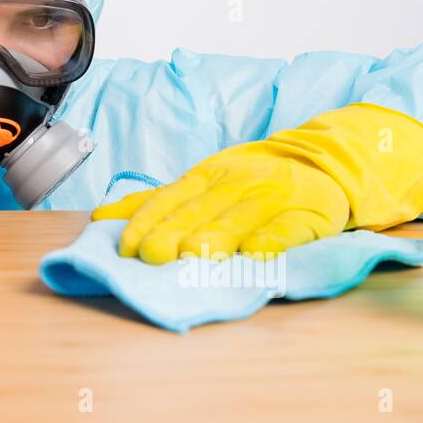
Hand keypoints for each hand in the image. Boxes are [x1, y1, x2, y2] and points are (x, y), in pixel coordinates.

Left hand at [92, 103, 422, 264]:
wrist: (320, 164)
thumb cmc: (249, 182)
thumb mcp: (200, 183)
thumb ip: (155, 202)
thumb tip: (102, 219)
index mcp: (206, 176)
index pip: (169, 199)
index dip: (148, 221)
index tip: (128, 247)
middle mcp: (235, 184)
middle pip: (200, 211)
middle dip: (174, 234)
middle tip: (155, 256)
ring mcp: (272, 197)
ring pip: (240, 219)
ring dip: (217, 238)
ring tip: (196, 257)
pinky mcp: (308, 214)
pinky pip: (288, 229)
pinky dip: (272, 241)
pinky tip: (256, 256)